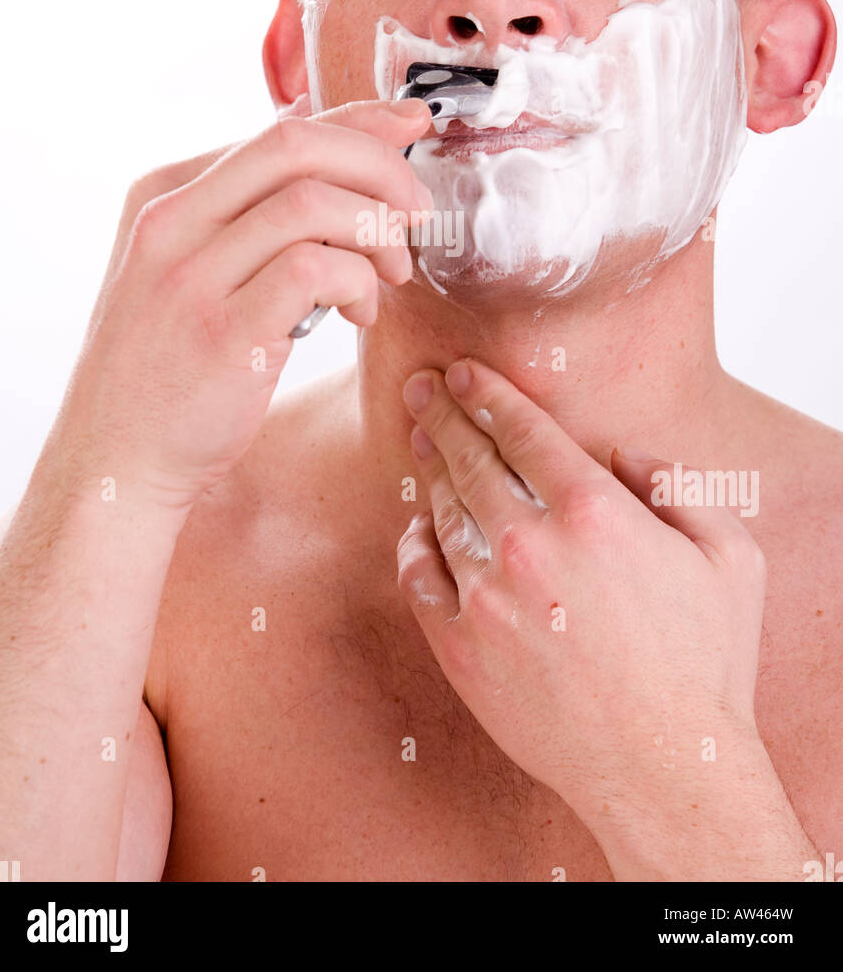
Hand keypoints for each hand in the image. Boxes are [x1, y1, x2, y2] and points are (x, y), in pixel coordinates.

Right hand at [42, 99, 432, 510]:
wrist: (113, 460)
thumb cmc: (165, 367)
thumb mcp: (184, 269)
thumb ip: (243, 213)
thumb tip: (329, 154)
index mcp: (163, 195)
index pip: (278, 128)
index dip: (360, 121)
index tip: (412, 124)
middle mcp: (169, 223)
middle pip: (297, 146)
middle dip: (381, 167)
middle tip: (416, 213)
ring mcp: (191, 277)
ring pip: (313, 203)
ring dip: (376, 232)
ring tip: (390, 274)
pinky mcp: (223, 334)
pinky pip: (316, 270)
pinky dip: (359, 282)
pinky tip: (361, 312)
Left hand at [397, 358, 768, 850]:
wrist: (663, 769)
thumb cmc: (705, 664)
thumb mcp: (728, 556)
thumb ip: (677, 486)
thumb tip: (622, 454)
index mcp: (593, 512)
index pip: (521, 429)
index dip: (487, 394)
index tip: (464, 373)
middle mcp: (530, 545)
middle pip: (470, 458)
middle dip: (442, 414)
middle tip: (420, 388)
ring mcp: (487, 598)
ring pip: (443, 511)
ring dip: (430, 467)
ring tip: (420, 440)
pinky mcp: (460, 647)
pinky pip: (418, 576)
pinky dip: (413, 541)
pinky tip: (417, 525)